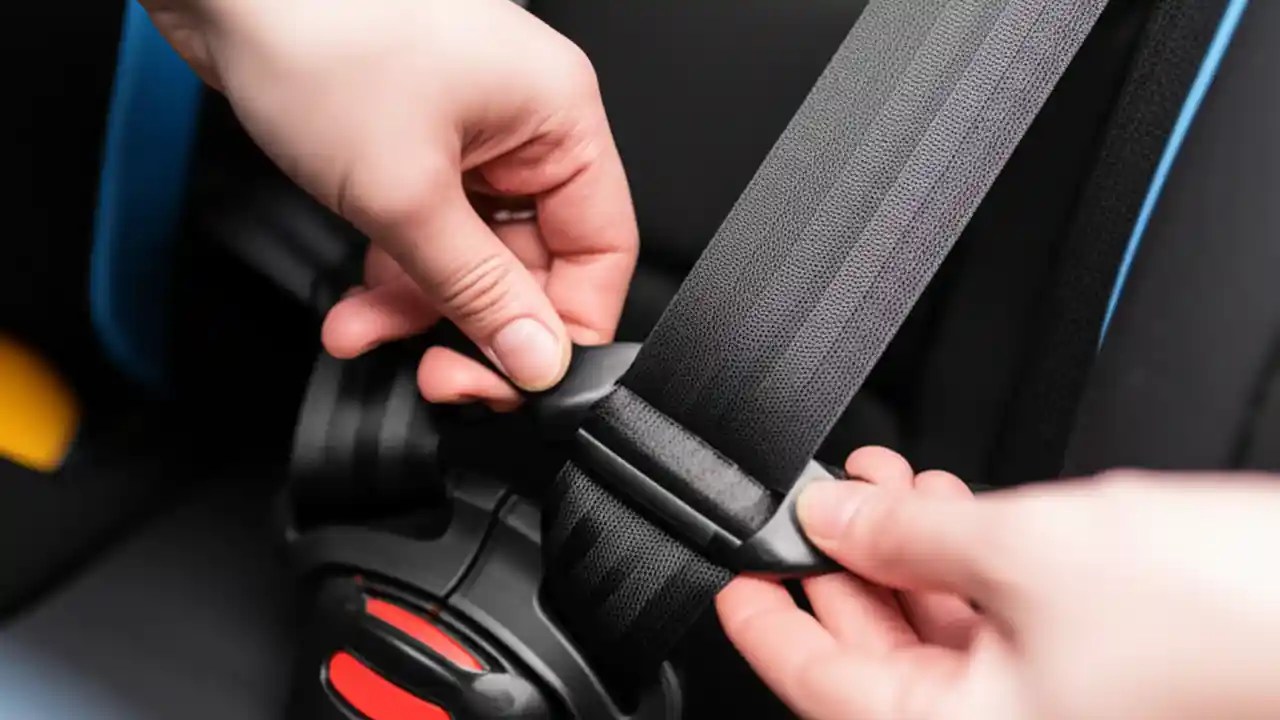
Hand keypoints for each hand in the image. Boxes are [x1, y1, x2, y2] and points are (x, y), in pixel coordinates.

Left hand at [143, 0, 637, 402]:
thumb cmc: (317, 32)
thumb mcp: (406, 193)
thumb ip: (477, 289)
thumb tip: (536, 360)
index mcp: (558, 118)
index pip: (599, 250)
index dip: (565, 328)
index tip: (519, 381)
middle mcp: (522, 126)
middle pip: (533, 263)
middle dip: (477, 326)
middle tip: (442, 374)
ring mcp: (466, 136)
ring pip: (472, 258)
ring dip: (419, 308)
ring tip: (369, 336)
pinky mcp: (412, 146)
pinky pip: (426, 234)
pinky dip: (392, 275)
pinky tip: (355, 311)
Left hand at [717, 447, 1279, 719]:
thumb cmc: (1212, 613)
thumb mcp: (1024, 550)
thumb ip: (907, 536)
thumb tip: (830, 518)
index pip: (824, 690)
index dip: (768, 627)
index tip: (734, 580)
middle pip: (874, 658)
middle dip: (843, 565)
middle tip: (817, 501)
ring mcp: (1042, 699)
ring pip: (931, 631)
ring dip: (899, 550)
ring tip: (878, 481)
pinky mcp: (1081, 665)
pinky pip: (987, 619)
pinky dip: (956, 561)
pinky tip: (942, 505)